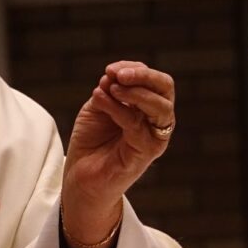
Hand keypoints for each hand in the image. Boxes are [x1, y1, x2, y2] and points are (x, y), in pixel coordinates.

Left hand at [62, 61, 175, 247]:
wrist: (82, 178)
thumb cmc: (92, 142)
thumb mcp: (99, 107)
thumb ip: (109, 90)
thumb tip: (113, 75)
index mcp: (149, 108)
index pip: (155, 81)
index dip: (136, 69)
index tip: (111, 69)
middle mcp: (156, 122)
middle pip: (166, 88)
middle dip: (143, 76)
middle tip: (117, 74)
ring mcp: (154, 138)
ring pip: (160, 107)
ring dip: (135, 92)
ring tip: (111, 88)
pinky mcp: (146, 153)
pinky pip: (138, 125)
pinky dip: (118, 109)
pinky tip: (100, 100)